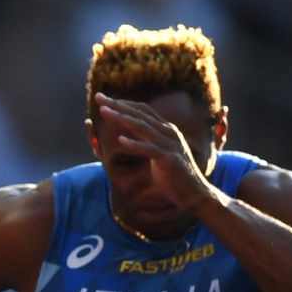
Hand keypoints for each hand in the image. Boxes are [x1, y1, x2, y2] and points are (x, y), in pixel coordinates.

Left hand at [93, 93, 214, 211]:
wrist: (193, 193)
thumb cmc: (172, 174)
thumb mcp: (157, 152)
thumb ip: (145, 141)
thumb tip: (125, 136)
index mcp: (166, 130)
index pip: (142, 110)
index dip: (122, 103)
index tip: (103, 98)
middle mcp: (169, 133)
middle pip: (140, 114)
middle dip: (118, 105)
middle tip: (98, 98)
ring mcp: (170, 145)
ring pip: (143, 128)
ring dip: (122, 119)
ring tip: (105, 112)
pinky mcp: (169, 160)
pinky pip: (150, 150)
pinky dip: (135, 144)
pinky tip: (120, 141)